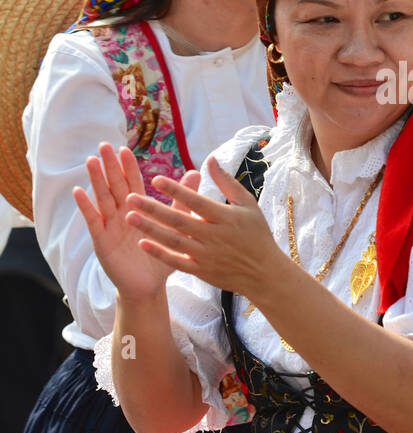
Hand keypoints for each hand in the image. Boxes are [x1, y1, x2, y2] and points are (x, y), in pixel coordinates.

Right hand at [74, 143, 199, 300]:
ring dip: (96, 180)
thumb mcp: (174, 225)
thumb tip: (195, 172)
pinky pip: (94, 222)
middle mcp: (122, 214)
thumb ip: (182, 199)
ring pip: (103, 199)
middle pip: (115, 186)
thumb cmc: (160, 255)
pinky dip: (86, 207)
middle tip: (103, 146)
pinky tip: (79, 192)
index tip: (125, 148)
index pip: (133, 183)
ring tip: (91, 162)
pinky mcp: (102, 241)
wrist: (149, 286)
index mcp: (139, 209)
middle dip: (110, 166)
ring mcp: (110, 227)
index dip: (128, 167)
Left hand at [123, 153, 282, 299]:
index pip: (196, 202)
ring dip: (151, 229)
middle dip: (153, 209)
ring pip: (174, 241)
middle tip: (130, 198)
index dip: (176, 190)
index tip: (155, 180)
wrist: (264, 273)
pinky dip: (159, 254)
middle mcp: (214, 237)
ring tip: (129, 217)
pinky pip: (177, 262)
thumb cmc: (256, 234)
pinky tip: (142, 243)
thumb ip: (226, 182)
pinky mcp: (201, 271)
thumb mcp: (248, 204)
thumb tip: (209, 159)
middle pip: (179, 221)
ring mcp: (206, 256)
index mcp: (226, 218)